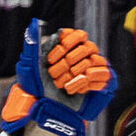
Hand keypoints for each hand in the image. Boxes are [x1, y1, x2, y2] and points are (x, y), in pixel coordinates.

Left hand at [1, 18, 116, 135]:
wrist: (48, 112)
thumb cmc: (39, 89)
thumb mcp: (30, 67)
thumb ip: (32, 45)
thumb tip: (35, 24)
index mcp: (70, 48)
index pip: (77, 34)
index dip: (64, 45)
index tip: (50, 59)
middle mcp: (85, 55)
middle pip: (86, 47)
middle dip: (66, 63)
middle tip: (54, 76)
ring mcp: (96, 68)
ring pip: (93, 61)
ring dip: (73, 75)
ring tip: (62, 85)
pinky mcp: (105, 82)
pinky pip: (102, 75)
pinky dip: (83, 83)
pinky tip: (73, 90)